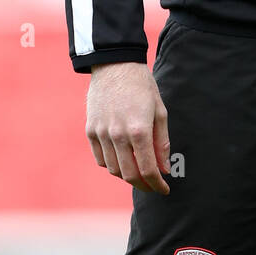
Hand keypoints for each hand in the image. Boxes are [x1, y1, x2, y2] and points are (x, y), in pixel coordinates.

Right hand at [86, 63, 170, 192]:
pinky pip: (100, 158)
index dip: (157, 185)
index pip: (148, 169)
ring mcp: (101, 133)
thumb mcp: (160, 111)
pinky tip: (122, 160)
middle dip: (143, 185)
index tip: (165, 190)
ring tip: (139, 172)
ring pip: (113, 169)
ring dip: (127, 176)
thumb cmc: (142, 86)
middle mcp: (117, 135)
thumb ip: (162, 142)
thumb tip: (164, 168)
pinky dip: (111, 165)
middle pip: (129, 175)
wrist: (115, 65)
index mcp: (139, 130)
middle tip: (153, 186)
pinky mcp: (90, 130)